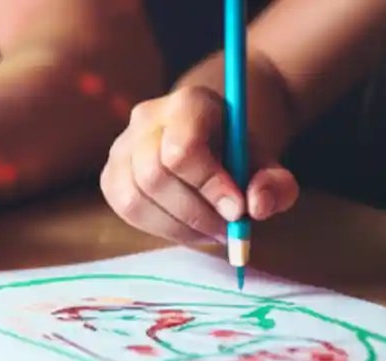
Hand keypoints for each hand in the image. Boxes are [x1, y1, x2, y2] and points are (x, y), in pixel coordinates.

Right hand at [99, 87, 298, 244]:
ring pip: (134, 199)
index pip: (182, 151)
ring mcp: (121, 147)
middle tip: (226, 229)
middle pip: (154, 177)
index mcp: (187, 104)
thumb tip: (256, 207)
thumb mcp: (266, 163)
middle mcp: (146, 119)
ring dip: (177, 227)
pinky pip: (126, 211)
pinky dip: (159, 228)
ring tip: (209, 231)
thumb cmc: (236, 151)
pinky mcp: (111, 176)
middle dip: (194, 213)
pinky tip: (186, 228)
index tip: (237, 212)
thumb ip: (274, 183)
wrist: (210, 135)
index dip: (209, 187)